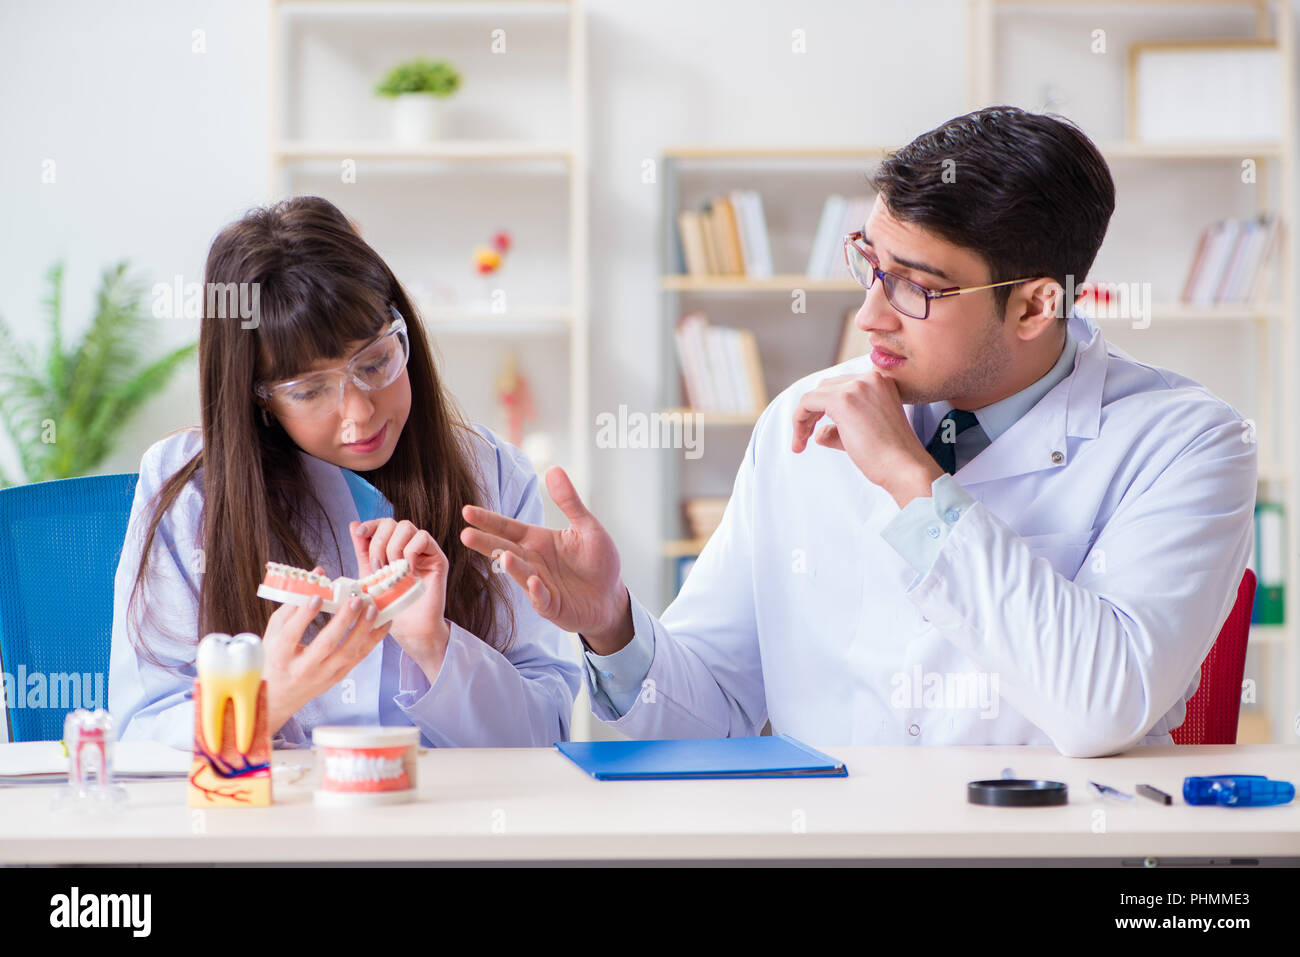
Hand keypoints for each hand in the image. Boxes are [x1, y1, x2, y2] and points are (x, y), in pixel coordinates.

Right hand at [261, 566, 389, 735]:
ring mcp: (324, 675)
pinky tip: (384, 622)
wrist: (278, 698)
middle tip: (356, 600)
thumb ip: (293, 604)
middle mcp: (303, 668)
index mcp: (280, 655)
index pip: (293, 634)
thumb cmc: (275, 657)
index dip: (304, 615)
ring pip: (348, 653)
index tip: (317, 597)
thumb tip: (318, 575)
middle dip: (343, 621)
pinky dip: (374, 639)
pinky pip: (360, 657)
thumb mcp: (274, 632)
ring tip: (373, 609)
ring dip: (363, 630)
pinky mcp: (338, 677)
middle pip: (326, 645)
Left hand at [349, 519, 450, 678]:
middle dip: (379, 542)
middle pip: (392, 522)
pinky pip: (423, 538)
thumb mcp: (369, 576)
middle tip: (378, 567)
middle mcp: (409, 546)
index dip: (370, 525)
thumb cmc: (390, 607)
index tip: (359, 535)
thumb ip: (363, 551)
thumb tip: (353, 524)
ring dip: (393, 548)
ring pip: (407, 527)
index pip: (382, 523)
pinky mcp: (438, 558)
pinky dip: (410, 552)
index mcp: (392, 547)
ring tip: (391, 570)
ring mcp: (424, 551)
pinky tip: (407, 571)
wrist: (409, 630)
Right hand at [459, 466, 631, 654]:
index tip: (467, 511)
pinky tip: (534, 582)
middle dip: (485, 543)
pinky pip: (541, 598)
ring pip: (520, 574)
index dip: (489, 520)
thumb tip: (553, 469)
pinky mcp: (550, 605)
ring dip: (512, 566)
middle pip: (505, 549)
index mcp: (538, 540)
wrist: (610, 597)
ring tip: (503, 556)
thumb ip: (569, 502)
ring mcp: (539, 585)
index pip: (508, 528)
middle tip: (464, 535)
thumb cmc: (597, 561)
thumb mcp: (586, 527)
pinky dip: (536, 591)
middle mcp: (533, 561)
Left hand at [791, 371, 941, 507]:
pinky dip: (799, 420)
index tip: (818, 430)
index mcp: (880, 381)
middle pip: (826, 388)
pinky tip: (800, 441)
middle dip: (813, 412)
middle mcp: (869, 378)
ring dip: (804, 418)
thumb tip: (819, 432)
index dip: (825, 408)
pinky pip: (807, 403)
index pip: (842, 387)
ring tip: (801, 442)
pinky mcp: (842, 400)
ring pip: (815, 395)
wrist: (904, 467)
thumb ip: (841, 427)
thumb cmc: (890, 456)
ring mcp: (857, 387)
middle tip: (806, 437)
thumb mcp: (865, 432)